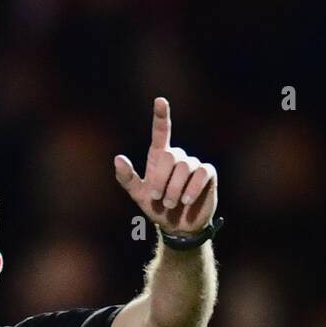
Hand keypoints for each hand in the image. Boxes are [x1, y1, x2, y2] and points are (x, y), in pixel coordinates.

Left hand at [114, 97, 217, 235]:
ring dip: (175, 189)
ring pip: (185, 167)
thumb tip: (118, 159)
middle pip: (170, 157)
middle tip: (159, 199)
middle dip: (162, 180)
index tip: (160, 100)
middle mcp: (177, 157)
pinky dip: (193, 188)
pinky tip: (187, 200)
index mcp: (159, 157)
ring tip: (171, 203)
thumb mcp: (138, 195)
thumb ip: (127, 178)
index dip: (161, 116)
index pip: (161, 132)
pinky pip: (201, 173)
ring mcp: (193, 164)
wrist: (178, 226)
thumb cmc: (157, 208)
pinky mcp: (207, 174)